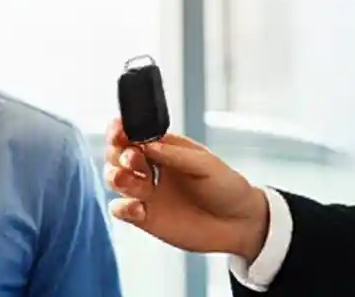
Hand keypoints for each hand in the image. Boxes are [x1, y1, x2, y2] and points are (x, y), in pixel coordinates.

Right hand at [104, 118, 270, 261]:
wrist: (239, 224)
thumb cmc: (226, 187)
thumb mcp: (206, 165)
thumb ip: (175, 155)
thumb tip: (147, 144)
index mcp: (164, 148)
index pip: (133, 134)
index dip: (121, 130)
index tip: (119, 130)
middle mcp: (151, 168)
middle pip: (117, 155)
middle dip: (118, 153)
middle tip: (132, 158)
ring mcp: (147, 193)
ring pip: (115, 180)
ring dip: (116, 176)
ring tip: (128, 178)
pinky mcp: (145, 218)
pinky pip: (121, 210)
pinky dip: (122, 207)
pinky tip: (138, 207)